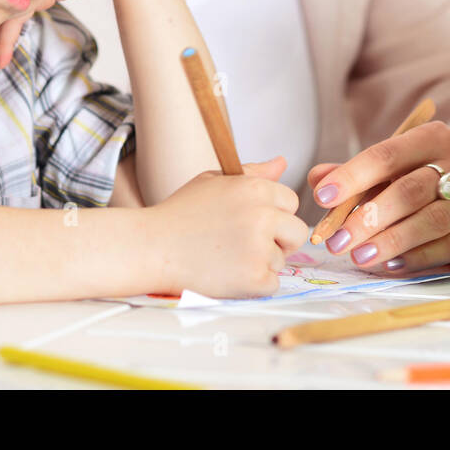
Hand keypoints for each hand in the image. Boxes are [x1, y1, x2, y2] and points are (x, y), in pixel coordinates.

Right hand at [143, 156, 308, 298]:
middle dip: (279, 240)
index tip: (251, 222)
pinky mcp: (254, 278)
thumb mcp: (213, 181)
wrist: (152, 248)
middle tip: (246, 244)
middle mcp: (262, 215)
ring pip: (283, 260)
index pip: (291, 202)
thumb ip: (252, 173)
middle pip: (298, 232)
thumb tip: (282, 163)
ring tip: (228, 258)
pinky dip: (255, 285)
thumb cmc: (180, 214)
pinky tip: (229, 274)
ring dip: (262, 263)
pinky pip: (273, 284)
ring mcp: (259, 248)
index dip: (274, 214)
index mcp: (255, 188)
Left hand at [307, 121, 449, 273]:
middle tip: (337, 241)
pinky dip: (416, 258)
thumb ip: (352, 174)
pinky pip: (447, 248)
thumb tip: (318, 179)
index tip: (323, 197)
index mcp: (433, 138)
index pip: (388, 154)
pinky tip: (390, 265)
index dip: (353, 176)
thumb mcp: (386, 168)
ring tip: (359, 256)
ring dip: (391, 241)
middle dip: (369, 217)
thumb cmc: (415, 177)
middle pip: (411, 190)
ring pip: (431, 220)